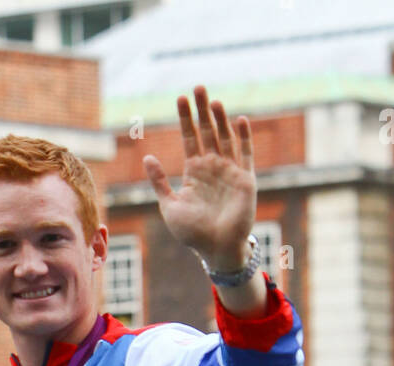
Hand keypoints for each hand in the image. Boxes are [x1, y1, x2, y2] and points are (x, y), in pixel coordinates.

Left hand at [143, 86, 254, 267]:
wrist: (216, 250)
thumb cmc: (193, 233)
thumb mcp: (170, 206)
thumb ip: (159, 182)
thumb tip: (147, 157)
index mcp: (195, 172)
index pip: (190, 138)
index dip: (186, 119)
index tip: (180, 98)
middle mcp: (213, 168)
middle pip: (207, 132)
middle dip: (202, 111)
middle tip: (197, 87)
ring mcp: (230, 172)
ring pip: (225, 139)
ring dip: (220, 120)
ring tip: (213, 101)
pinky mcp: (246, 181)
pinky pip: (246, 155)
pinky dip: (244, 138)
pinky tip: (240, 120)